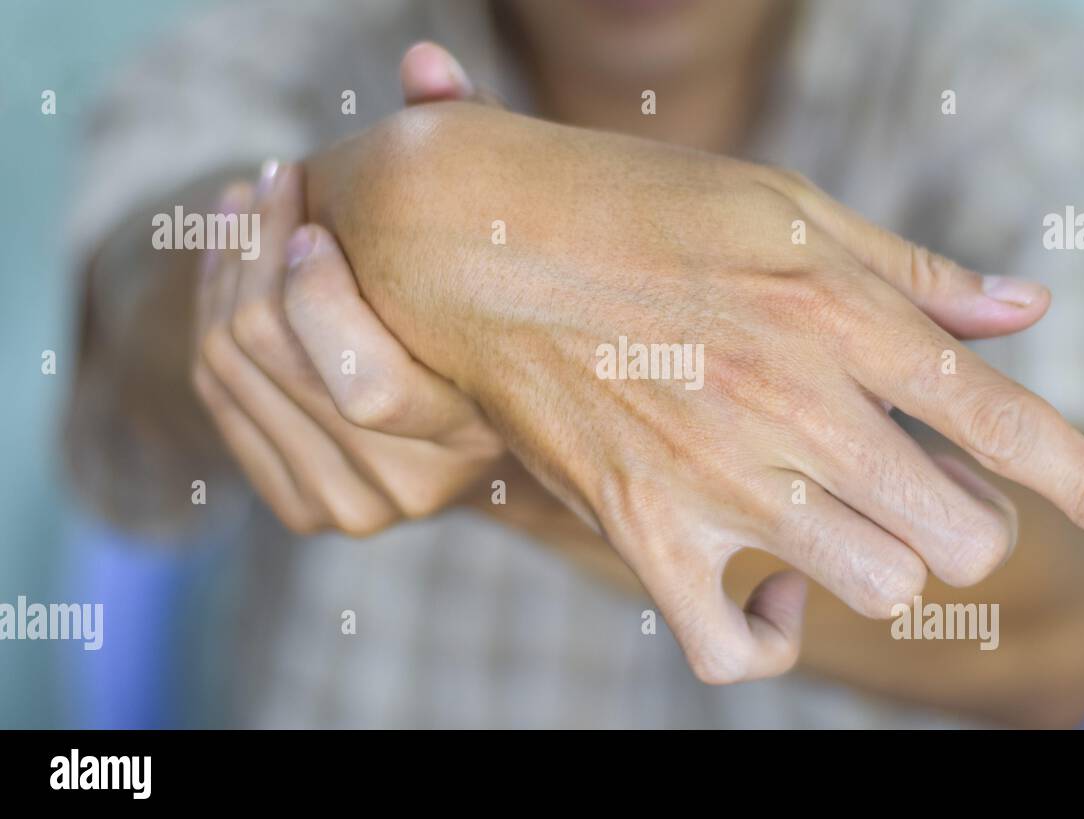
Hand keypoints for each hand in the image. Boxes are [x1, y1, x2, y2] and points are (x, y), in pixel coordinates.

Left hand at [191, 44, 502, 534]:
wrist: (475, 427)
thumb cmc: (489, 309)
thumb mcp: (490, 240)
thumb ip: (472, 150)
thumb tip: (423, 66)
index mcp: (475, 432)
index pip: (363, 385)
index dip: (315, 295)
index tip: (313, 220)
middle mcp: (409, 488)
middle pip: (275, 353)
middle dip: (255, 248)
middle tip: (268, 181)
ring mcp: (348, 506)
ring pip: (229, 364)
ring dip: (222, 269)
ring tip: (243, 205)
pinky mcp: (303, 507)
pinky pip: (214, 393)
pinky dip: (207, 313)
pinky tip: (229, 260)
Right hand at [304, 101, 1083, 682]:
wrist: (469, 236)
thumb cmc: (631, 207)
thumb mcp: (782, 207)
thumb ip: (910, 271)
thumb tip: (1025, 314)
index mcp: (841, 315)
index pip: (1009, 423)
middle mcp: (796, 404)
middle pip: (957, 535)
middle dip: (955, 520)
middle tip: (907, 486)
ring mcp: (718, 477)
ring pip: (873, 588)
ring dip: (869, 565)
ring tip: (823, 519)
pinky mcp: (641, 531)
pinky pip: (738, 652)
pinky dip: (768, 639)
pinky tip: (765, 592)